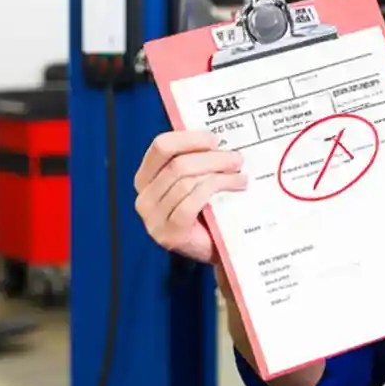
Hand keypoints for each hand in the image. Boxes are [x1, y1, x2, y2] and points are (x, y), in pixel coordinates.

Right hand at [134, 130, 246, 262]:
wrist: (216, 250)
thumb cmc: (208, 211)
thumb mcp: (196, 181)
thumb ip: (197, 161)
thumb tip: (217, 136)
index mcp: (146, 179)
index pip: (160, 146)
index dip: (188, 138)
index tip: (214, 138)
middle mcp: (144, 198)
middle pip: (177, 164)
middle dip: (212, 157)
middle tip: (236, 158)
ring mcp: (153, 219)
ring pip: (186, 182)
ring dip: (219, 173)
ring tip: (240, 174)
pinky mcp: (170, 234)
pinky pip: (192, 201)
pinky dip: (216, 188)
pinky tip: (236, 186)